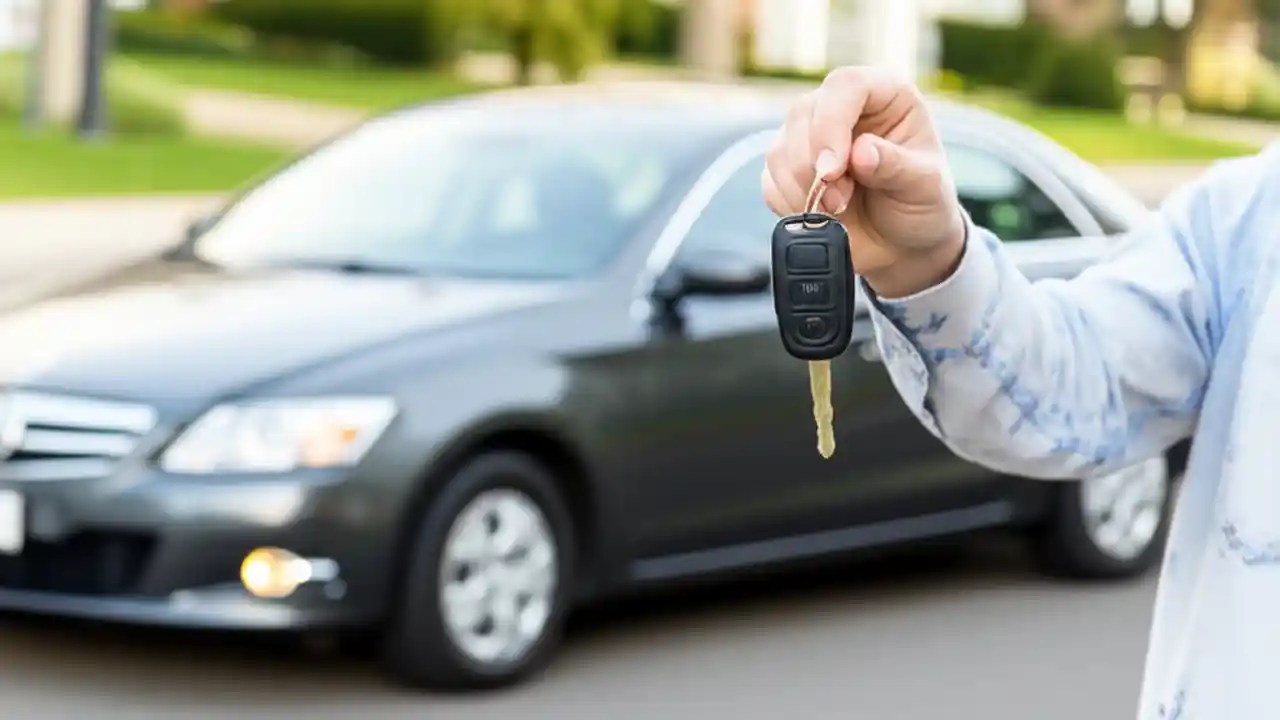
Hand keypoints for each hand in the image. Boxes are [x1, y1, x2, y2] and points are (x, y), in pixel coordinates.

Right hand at [761, 67, 966, 297]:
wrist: (902, 242)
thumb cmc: (921, 204)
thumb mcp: (925, 187)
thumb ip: (896, 167)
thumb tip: (861, 152)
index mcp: (885, 96)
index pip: (846, 85)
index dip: (832, 122)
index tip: (832, 169)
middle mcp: (844, 109)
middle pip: (802, 114)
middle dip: (811, 165)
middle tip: (837, 201)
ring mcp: (812, 137)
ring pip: (780, 150)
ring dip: (801, 189)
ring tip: (835, 211)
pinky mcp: (790, 169)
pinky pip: (770, 182)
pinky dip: (789, 204)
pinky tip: (819, 215)